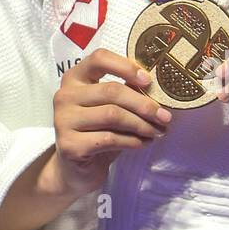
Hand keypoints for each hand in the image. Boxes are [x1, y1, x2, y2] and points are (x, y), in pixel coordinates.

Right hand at [51, 49, 171, 195]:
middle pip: (112, 91)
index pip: (99, 58)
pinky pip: (109, 138)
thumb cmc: (99, 133)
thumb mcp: (111, 108)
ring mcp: (63, 120)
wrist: (77, 170)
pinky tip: (143, 143)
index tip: (148, 81)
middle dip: (144, 104)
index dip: (126, 66)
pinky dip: (132, 141)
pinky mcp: (69, 145)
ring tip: (157, 132)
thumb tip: (156, 85)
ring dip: (141, 124)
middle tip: (165, 117)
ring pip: (113, 115)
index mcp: (75, 78)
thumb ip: (126, 92)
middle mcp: (65, 96)